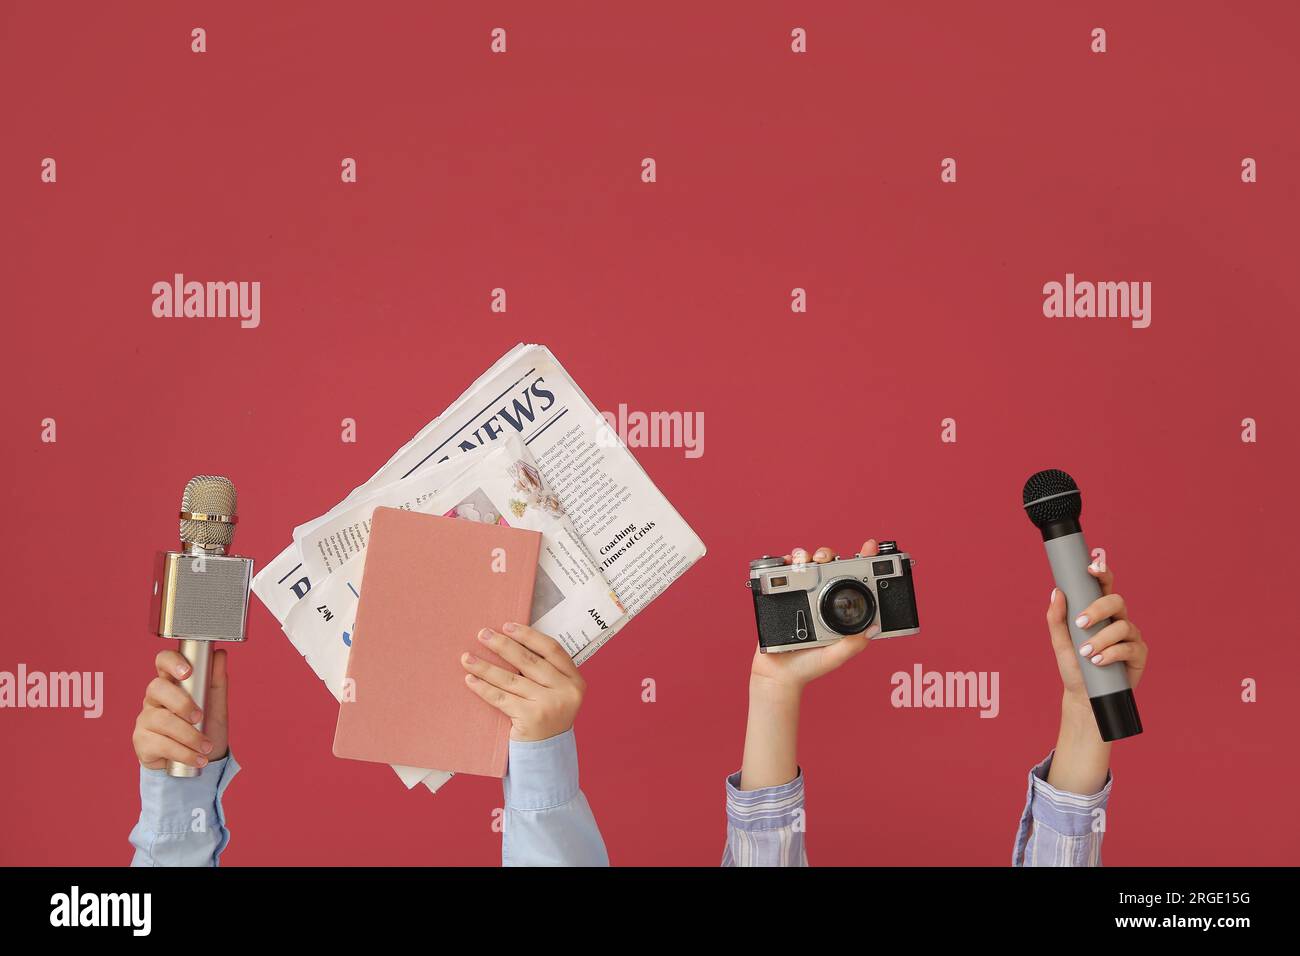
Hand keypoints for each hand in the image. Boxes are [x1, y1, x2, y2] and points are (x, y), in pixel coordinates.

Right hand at [132, 649, 228, 769]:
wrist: (200, 760)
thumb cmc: (206, 726)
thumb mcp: (216, 703)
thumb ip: (216, 679)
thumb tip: (219, 654)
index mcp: (172, 682)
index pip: (163, 661)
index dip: (172, 662)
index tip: (187, 672)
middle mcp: (154, 698)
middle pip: (157, 688)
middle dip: (182, 703)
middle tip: (200, 717)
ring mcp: (145, 719)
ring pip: (161, 720)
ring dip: (189, 736)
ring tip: (206, 747)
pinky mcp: (141, 741)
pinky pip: (160, 744)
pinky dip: (184, 753)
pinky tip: (197, 758)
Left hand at [461, 623, 584, 741]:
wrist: (547, 755)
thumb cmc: (546, 716)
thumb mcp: (556, 692)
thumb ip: (544, 671)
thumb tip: (510, 640)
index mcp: (575, 680)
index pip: (552, 649)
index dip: (528, 636)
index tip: (507, 626)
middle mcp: (566, 691)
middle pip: (529, 661)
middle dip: (503, 645)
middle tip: (482, 634)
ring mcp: (549, 705)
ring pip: (511, 679)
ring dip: (486, 666)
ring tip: (467, 657)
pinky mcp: (531, 719)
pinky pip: (501, 698)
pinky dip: (484, 688)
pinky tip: (470, 679)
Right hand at [748, 538, 881, 693]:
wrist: (777, 676)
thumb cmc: (808, 668)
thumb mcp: (835, 657)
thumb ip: (853, 645)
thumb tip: (874, 628)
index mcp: (837, 610)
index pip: (853, 580)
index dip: (863, 561)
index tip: (869, 547)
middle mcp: (819, 599)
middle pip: (826, 566)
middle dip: (828, 554)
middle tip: (828, 557)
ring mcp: (800, 596)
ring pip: (804, 566)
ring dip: (806, 556)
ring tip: (805, 559)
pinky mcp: (781, 597)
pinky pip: (780, 575)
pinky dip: (783, 563)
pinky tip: (787, 562)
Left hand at [1044, 560, 1147, 794]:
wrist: (1084, 696)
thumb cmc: (1073, 666)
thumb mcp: (1059, 642)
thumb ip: (1056, 617)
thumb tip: (1056, 591)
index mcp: (1100, 611)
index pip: (1104, 586)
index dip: (1102, 572)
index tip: (1091, 567)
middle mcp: (1118, 619)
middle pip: (1116, 601)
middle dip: (1098, 608)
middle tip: (1080, 623)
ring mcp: (1130, 637)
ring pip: (1122, 626)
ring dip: (1101, 638)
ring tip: (1085, 652)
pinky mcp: (1139, 655)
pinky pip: (1129, 648)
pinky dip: (1112, 653)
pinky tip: (1099, 661)